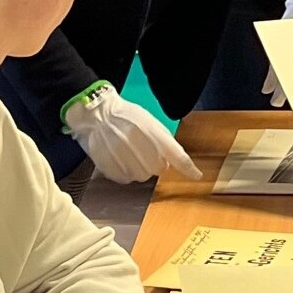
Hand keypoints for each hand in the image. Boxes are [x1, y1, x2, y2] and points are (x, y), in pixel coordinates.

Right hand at [63, 84, 201, 183]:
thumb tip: (171, 161)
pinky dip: (125, 171)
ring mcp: (124, 158)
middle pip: (159, 169)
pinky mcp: (110, 167)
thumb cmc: (126, 117)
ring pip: (142, 176)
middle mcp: (140, 146)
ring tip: (128, 152)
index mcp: (153, 133)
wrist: (96, 114)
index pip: (177, 156)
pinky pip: (126, 179)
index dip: (189, 168)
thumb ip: (162, 141)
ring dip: (139, 168)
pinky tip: (118, 157)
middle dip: (156, 163)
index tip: (197, 176)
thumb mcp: (149, 122)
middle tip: (144, 151)